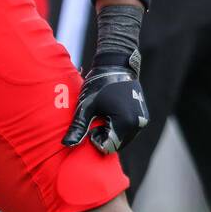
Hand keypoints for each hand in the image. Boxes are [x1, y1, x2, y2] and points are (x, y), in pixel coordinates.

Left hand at [63, 4, 148, 153]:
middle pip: (117, 144)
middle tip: (94, 122)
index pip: (109, 146)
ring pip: (123, 139)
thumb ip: (78, 127)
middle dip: (104, 138)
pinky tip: (109, 115)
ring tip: (102, 117)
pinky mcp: (144, 116)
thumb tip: (66, 145)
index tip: (90, 127)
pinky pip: (129, 131)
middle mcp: (138, 124)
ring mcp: (142, 120)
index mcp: (125, 123)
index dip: (96, 140)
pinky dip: (119, 128)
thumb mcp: (86, 106)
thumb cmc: (99, 84)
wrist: (117, 65)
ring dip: (111, 133)